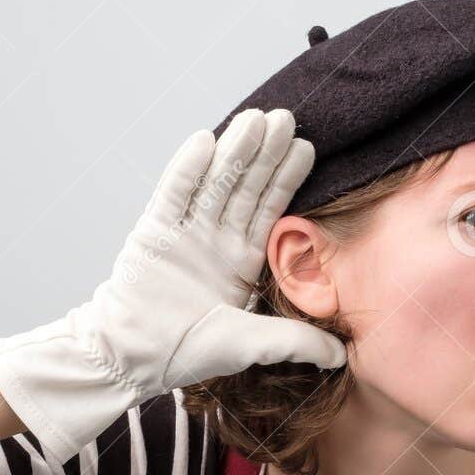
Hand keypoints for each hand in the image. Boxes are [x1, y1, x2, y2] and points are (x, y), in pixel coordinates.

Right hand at [88, 106, 346, 393]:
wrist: (132, 357)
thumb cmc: (189, 351)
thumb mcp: (253, 345)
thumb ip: (296, 340)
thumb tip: (342, 356)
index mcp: (239, 262)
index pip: (268, 211)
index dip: (286, 180)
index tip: (306, 148)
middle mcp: (214, 241)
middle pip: (244, 188)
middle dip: (265, 154)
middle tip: (286, 118)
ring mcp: (184, 233)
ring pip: (213, 183)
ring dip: (233, 152)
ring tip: (256, 119)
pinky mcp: (153, 231)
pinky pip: (173, 193)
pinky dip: (187, 168)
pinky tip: (205, 140)